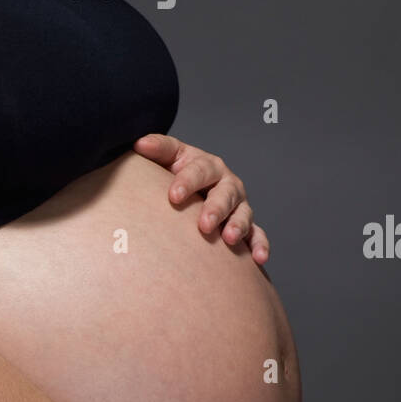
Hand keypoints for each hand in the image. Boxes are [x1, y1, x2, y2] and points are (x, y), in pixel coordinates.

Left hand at [132, 133, 269, 264]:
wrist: (192, 190)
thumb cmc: (177, 174)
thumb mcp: (169, 158)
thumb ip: (158, 149)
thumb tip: (140, 143)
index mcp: (208, 165)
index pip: (200, 170)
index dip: (188, 182)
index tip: (173, 196)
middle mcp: (227, 183)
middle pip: (225, 194)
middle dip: (216, 209)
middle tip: (204, 225)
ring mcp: (239, 205)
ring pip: (243, 214)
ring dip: (238, 226)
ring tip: (229, 239)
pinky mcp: (247, 225)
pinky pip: (257, 235)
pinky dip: (260, 245)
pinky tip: (259, 258)